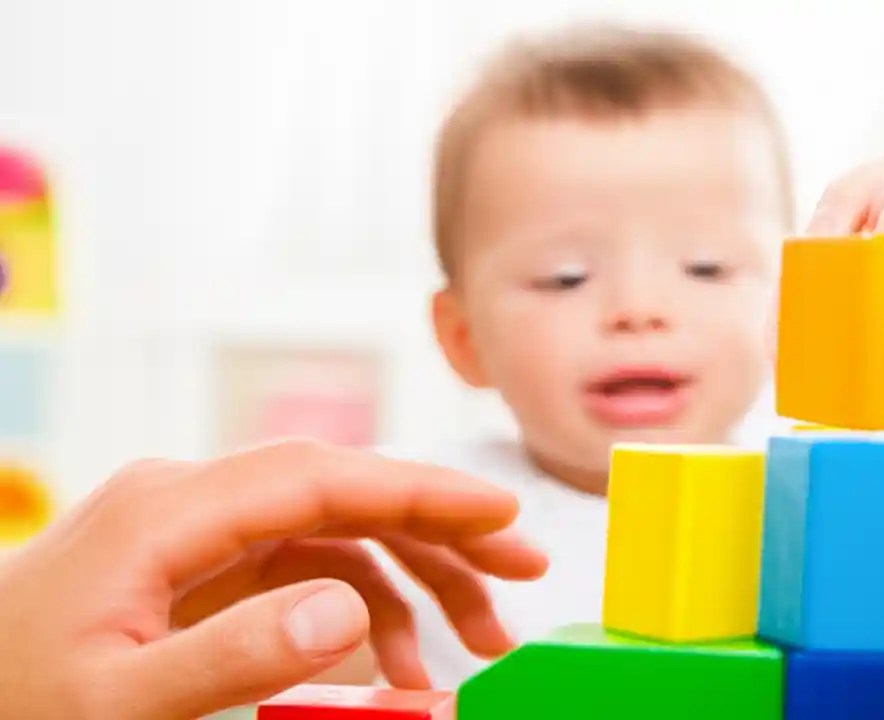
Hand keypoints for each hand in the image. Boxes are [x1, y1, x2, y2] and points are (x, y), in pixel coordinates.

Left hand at [0, 440, 546, 719]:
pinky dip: (362, 610)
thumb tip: (348, 607)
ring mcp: (198, 533)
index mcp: (168, 512)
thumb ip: (232, 655)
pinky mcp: (202, 567)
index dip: (422, 490)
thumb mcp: (117, 704)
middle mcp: (191, 503)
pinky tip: (395, 665)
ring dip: (414, 580)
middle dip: (441, 534)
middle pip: (345, 496)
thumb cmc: (12, 704)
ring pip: (336, 533)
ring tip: (477, 643)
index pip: (323, 478)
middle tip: (524, 578)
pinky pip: (304, 571)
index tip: (503, 514)